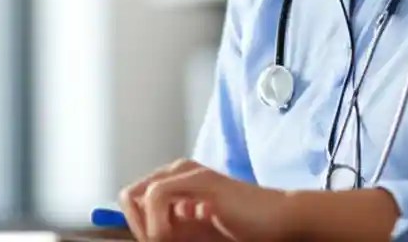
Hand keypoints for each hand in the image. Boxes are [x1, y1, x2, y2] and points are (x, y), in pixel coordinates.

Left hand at [119, 158, 294, 241]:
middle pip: (129, 197)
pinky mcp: (199, 179)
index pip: (132, 201)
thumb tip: (143, 238)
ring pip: (136, 195)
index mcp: (173, 182)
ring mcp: (187, 172)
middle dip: (140, 228)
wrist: (278, 220)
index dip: (138, 228)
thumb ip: (167, 233)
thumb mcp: (193, 234)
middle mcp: (176, 172)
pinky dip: (156, 224)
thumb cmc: (239, 229)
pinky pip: (156, 196)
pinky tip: (174, 237)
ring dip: (148, 229)